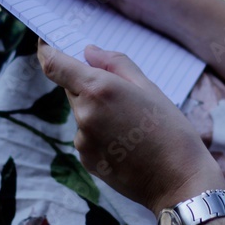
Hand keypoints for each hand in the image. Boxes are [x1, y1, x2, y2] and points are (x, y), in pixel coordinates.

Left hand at [38, 40, 224, 213]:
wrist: (178, 182)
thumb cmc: (171, 131)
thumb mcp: (150, 87)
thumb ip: (116, 64)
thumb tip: (89, 52)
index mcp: (98, 89)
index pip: (54, 64)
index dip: (46, 50)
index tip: (46, 42)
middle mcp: (84, 113)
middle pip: (72, 88)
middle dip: (88, 85)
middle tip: (121, 93)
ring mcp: (83, 139)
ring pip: (82, 113)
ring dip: (97, 111)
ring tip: (132, 125)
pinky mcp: (86, 159)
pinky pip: (87, 136)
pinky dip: (101, 133)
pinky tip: (128, 142)